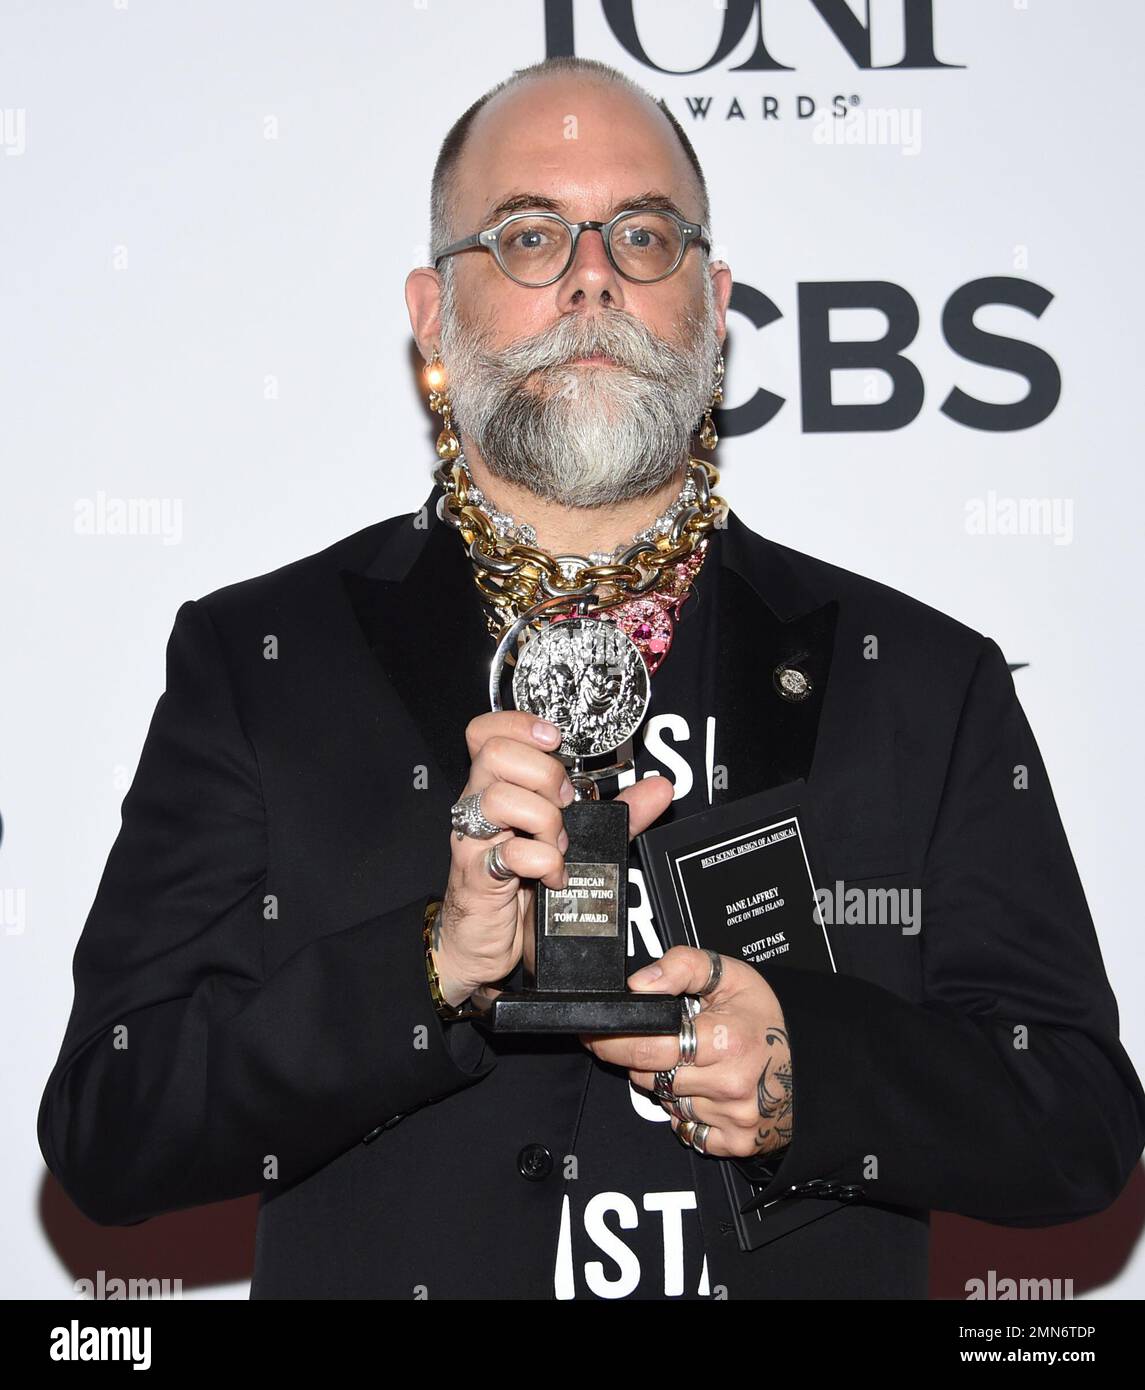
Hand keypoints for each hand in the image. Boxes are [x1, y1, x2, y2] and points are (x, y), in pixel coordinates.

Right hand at [435, 711, 675, 1006]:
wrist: (485, 941)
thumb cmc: (520, 886)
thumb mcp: (572, 843)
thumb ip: (615, 815)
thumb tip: (659, 789)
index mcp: (497, 787)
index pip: (488, 731)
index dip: (520, 724)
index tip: (555, 742)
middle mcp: (478, 805)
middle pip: (496, 753)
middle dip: (545, 774)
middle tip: (564, 804)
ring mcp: (473, 839)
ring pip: (500, 798)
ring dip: (546, 821)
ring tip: (558, 845)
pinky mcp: (476, 875)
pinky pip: (512, 855)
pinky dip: (545, 864)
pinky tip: (554, 876)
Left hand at [579, 946, 792, 1160]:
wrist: (813, 1062)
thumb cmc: (765, 1017)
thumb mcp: (730, 975)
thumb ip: (681, 967)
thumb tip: (639, 984)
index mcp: (725, 1038)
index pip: (645, 1047)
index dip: (614, 1040)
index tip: (598, 1033)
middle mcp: (730, 1083)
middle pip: (648, 1078)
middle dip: (642, 1058)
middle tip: (659, 1041)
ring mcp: (734, 1117)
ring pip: (667, 1103)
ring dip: (667, 1085)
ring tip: (693, 1062)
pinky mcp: (737, 1143)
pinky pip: (687, 1130)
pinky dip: (687, 1112)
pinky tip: (705, 1090)